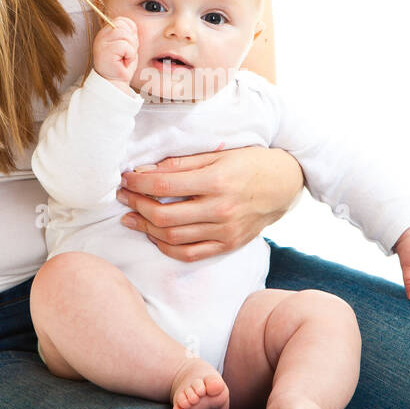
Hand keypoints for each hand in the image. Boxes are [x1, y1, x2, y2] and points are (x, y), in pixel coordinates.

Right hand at [92, 17, 138, 87]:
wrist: (116, 83)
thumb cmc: (122, 66)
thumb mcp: (127, 46)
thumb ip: (129, 34)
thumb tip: (133, 26)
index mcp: (106, 33)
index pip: (122, 20)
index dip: (131, 31)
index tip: (128, 46)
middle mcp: (101, 36)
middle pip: (123, 26)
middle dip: (132, 41)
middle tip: (127, 54)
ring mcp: (101, 43)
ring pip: (125, 35)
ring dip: (131, 49)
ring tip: (125, 59)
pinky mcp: (105, 51)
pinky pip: (125, 46)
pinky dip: (129, 55)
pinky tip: (123, 63)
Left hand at [117, 145, 303, 260]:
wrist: (285, 184)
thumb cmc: (251, 163)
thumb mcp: (219, 154)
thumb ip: (182, 164)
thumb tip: (146, 170)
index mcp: (217, 181)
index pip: (164, 185)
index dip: (138, 182)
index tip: (125, 178)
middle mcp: (220, 209)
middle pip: (164, 215)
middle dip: (136, 206)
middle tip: (123, 197)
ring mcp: (225, 231)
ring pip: (173, 238)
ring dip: (146, 228)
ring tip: (131, 218)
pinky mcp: (228, 245)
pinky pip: (190, 254)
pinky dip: (167, 247)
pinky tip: (154, 236)